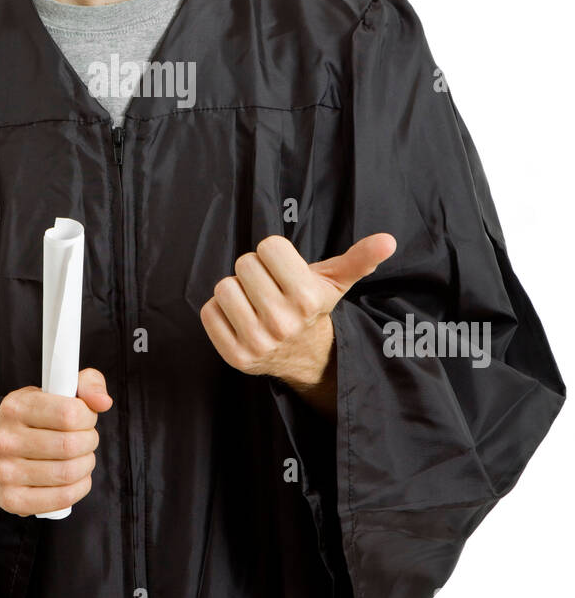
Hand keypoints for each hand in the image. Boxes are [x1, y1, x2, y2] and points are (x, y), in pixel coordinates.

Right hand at [0, 368, 112, 515]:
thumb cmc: (35, 421)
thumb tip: (103, 402)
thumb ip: (86, 384)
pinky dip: (79, 488)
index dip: (88, 417)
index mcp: (15, 407)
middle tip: (86, 439)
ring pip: (68, 472)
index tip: (86, 418)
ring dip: (86, 465)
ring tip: (82, 458)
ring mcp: (5, 472)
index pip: (68, 413)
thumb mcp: (55, 392)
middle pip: (70, 445)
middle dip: (90, 442)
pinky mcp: (12, 499)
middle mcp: (5, 439)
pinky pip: (62, 498)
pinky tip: (77, 479)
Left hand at [199, 233, 395, 413]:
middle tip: (270, 288)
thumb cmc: (313, 307)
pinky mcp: (234, 356)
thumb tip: (388, 240)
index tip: (284, 272)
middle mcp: (282, 321)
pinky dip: (220, 312)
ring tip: (255, 303)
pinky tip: (241, 319)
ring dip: (237, 291)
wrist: (305, 357)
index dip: (274, 255)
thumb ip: (359, 259)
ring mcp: (257, 342)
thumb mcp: (336, 282)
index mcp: (306, 297)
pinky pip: (209, 312)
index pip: (268, 246)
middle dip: (255, 271)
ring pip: (224, 287)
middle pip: (244, 264)